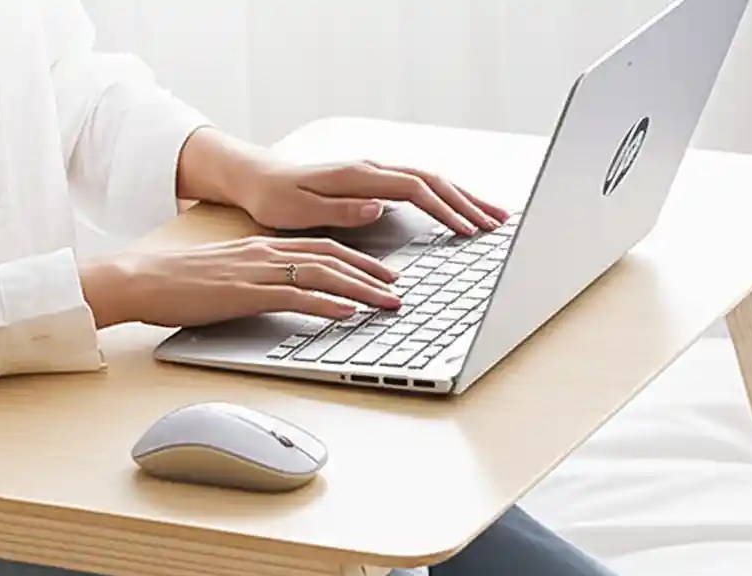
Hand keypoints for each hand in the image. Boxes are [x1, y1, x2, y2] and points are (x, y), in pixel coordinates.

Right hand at [80, 237, 401, 328]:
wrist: (142, 279)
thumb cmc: (176, 281)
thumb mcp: (225, 273)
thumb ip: (254, 278)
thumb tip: (276, 293)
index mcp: (261, 246)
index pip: (321, 247)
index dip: (358, 259)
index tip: (382, 272)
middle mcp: (265, 252)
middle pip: (332, 256)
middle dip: (371, 272)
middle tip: (399, 288)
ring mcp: (257, 271)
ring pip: (323, 273)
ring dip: (362, 289)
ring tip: (387, 303)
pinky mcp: (246, 293)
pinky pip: (296, 295)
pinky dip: (327, 303)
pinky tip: (347, 312)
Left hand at [239, 159, 511, 235]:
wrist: (255, 178)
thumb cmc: (273, 197)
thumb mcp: (301, 210)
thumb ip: (341, 209)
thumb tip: (381, 205)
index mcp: (358, 175)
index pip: (415, 188)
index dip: (445, 209)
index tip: (467, 230)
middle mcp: (371, 169)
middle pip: (432, 181)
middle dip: (467, 202)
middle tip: (496, 224)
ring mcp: (373, 173)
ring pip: (429, 181)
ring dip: (462, 198)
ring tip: (490, 217)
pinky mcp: (371, 180)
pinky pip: (416, 186)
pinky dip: (443, 197)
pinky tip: (456, 210)